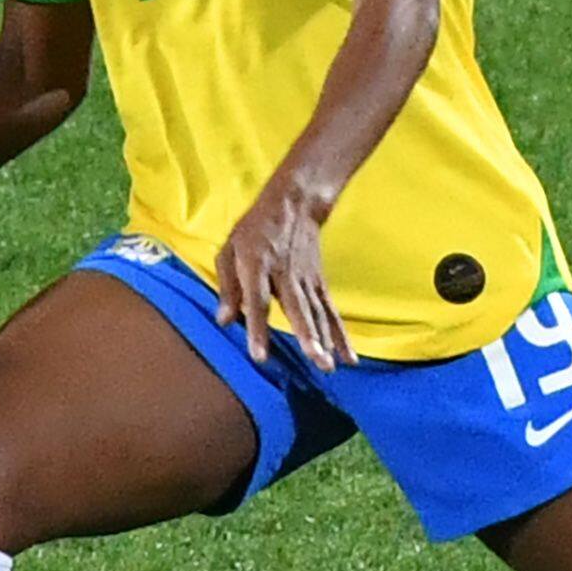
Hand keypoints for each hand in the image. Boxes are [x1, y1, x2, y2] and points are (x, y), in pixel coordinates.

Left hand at [213, 170, 352, 368]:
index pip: (257, 301)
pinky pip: (330, 311)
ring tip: (328, 366)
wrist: (294, 204)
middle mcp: (284, 274)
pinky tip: (347, 357)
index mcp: (256, 266)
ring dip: (325, 340)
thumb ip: (227, 287)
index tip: (260, 356)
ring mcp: (306, 279)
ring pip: (317, 312)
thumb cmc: (254, 230)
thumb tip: (223, 321)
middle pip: (298, 308)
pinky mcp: (319, 283)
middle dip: (307, 335)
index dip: (258, 329)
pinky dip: (340, 334)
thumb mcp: (229, 250)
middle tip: (315, 360)